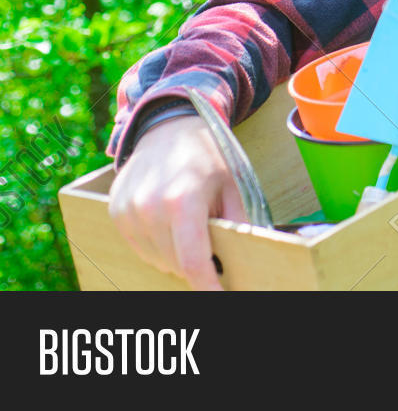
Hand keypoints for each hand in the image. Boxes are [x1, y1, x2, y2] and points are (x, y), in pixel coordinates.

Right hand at [108, 115, 246, 290]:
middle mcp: (150, 208)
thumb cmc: (207, 156)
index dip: (209, 287)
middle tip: (215, 251)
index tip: (221, 297)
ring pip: (156, 260)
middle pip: (175, 264)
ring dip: (175, 257)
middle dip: (198, 266)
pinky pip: (139, 247)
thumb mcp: (233, 185)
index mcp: (183, 201)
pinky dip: (157, 246)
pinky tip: (170, 224)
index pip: (194, 262)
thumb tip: (253, 257)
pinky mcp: (116, 211)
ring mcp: (128, 211)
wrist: (168, 127)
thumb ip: (239, 223)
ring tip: (191, 229)